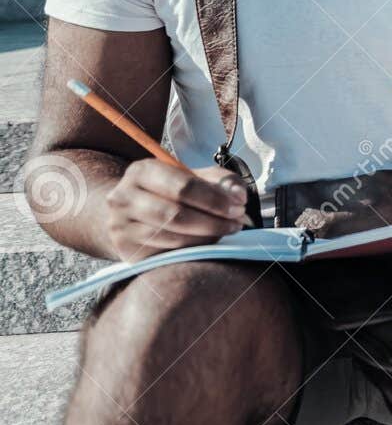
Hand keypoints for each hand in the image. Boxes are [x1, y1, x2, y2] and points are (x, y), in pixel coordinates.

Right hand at [103, 160, 249, 261]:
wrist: (131, 211)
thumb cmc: (171, 191)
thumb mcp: (196, 176)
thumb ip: (222, 181)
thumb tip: (238, 196)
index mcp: (142, 171)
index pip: (182, 187)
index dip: (214, 200)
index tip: (239, 207)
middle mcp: (124, 197)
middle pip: (175, 215)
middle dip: (213, 221)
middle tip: (237, 223)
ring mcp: (120, 225)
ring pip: (172, 237)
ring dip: (206, 237)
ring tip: (225, 231)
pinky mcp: (126, 249)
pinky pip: (166, 254)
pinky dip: (193, 250)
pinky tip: (206, 243)